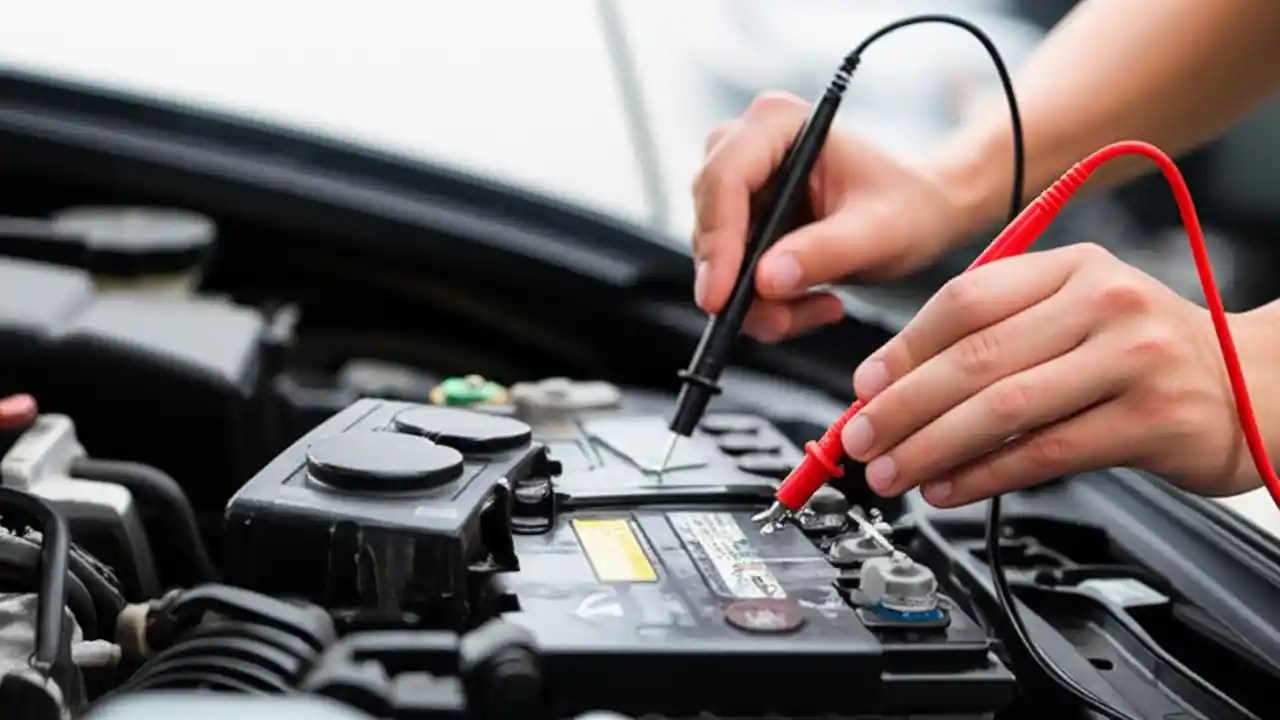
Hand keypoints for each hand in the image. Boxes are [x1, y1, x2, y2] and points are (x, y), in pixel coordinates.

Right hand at [692, 92, 988, 341]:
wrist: (921, 215)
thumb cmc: (908, 206)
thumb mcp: (879, 232)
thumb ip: (824, 252)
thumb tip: (766, 280)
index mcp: (780, 124)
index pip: (724, 180)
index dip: (717, 242)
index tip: (720, 298)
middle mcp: (749, 146)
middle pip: (710, 220)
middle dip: (738, 281)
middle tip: (780, 320)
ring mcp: (742, 186)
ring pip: (716, 257)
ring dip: (758, 300)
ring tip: (818, 308)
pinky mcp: (742, 221)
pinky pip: (731, 274)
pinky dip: (766, 302)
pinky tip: (812, 302)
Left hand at [841, 242, 1275, 505]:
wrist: (1262, 383)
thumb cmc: (1148, 351)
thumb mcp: (1078, 313)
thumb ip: (997, 334)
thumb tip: (893, 382)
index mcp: (1072, 268)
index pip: (964, 299)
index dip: (903, 347)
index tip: (864, 385)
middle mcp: (1102, 303)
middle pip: (974, 357)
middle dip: (902, 406)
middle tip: (859, 438)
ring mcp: (1130, 360)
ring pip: (1002, 408)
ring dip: (931, 447)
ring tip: (891, 472)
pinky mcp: (1150, 420)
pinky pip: (1044, 452)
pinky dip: (983, 475)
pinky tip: (947, 488)